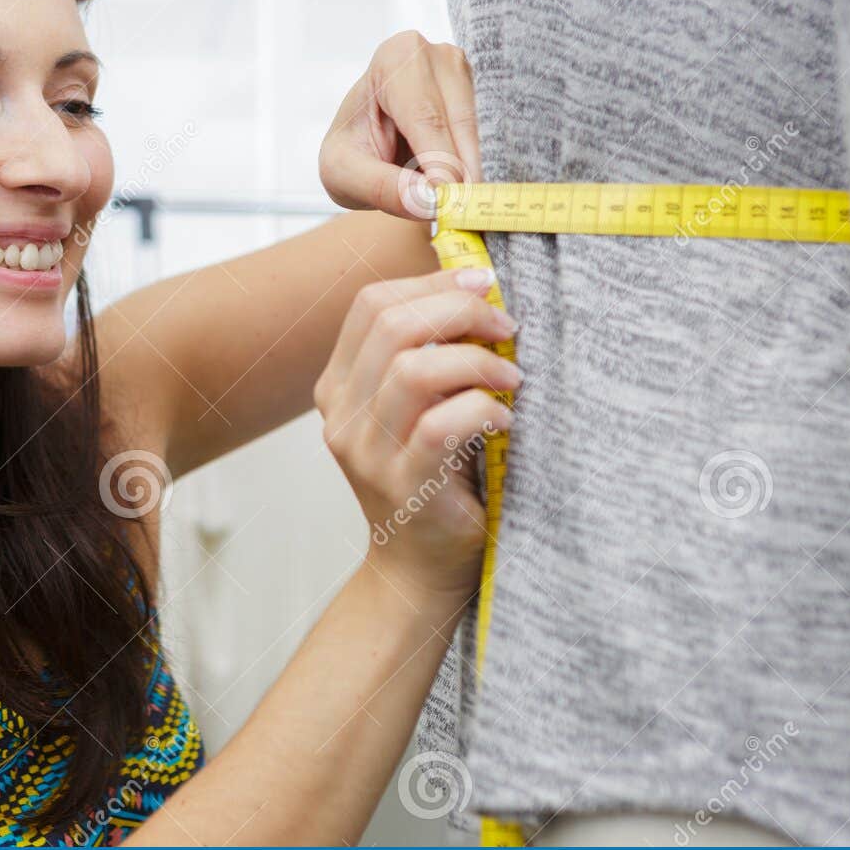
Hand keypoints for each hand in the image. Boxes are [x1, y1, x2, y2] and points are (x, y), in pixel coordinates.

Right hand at [313, 268, 518, 599]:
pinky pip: (441, 424)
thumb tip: (479, 289)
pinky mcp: (402, 484)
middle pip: (392, 325)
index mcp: (339, 385)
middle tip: (506, 326)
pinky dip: (481, 408)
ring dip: (477, 361)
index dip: (431, 282)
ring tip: (511, 378)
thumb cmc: (433, 479)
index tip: (482, 282)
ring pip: (414, 369)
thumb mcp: (416, 408)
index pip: (371, 304)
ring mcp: (366, 451)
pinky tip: (504, 418)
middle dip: (459, 309)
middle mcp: (342, 415)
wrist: (419, 568)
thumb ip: (429, 355)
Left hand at [319, 30, 481, 220]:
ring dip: (469, 175)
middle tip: (459, 216)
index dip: (440, 161)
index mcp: (394, 59)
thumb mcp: (343, 174)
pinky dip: (475, 171)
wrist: (367, 146)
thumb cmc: (352, 152)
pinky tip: (461, 196)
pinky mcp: (482, 97)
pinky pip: (488, 140)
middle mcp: (436, 58)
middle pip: (459, 122)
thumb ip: (380, 187)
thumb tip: (429, 201)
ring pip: (479, 134)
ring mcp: (465, 74)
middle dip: (460, 172)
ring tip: (453, 211)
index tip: (446, 200)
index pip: (424, 115)